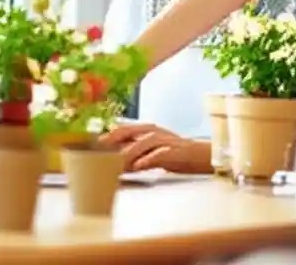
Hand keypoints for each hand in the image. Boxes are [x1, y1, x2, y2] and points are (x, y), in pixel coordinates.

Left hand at [98, 122, 212, 172]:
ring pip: (143, 143)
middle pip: (129, 131)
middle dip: (113, 139)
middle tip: (99, 149)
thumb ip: (135, 154)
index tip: (94, 143)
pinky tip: (139, 166)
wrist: (201, 156)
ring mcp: (165, 140)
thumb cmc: (174, 155)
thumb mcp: (151, 152)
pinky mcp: (175, 151)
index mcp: (147, 130)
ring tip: (116, 162)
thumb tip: (116, 162)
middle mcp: (154, 132)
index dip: (108, 135)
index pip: (123, 129)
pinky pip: (160, 154)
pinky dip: (148, 159)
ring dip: (129, 152)